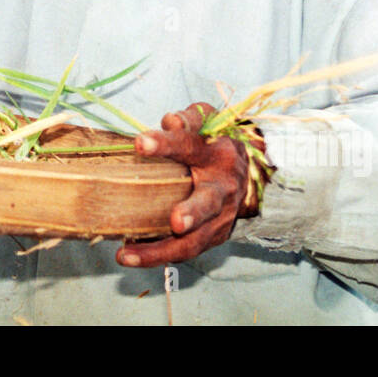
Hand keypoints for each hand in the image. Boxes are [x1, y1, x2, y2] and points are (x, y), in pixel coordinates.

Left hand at [115, 102, 259, 267]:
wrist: (251, 174)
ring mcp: (220, 217)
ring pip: (194, 240)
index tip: (140, 143)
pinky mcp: (214, 237)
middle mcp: (223, 188)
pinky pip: (186, 251)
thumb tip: (169, 122)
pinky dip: (160, 256)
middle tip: (176, 221)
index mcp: (216, 154)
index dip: (165, 144)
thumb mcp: (209, 122)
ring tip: (127, 255)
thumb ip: (189, 119)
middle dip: (193, 212)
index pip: (189, 146)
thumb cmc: (217, 145)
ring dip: (161, 251)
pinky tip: (134, 257)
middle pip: (208, 202)